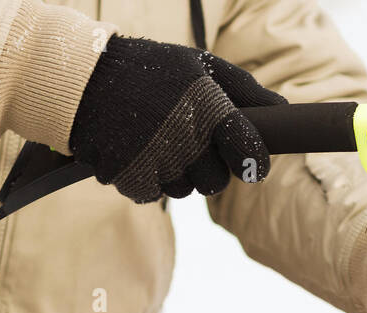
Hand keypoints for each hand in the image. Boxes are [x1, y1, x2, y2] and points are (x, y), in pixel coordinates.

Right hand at [68, 35, 285, 202]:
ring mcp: (157, 163)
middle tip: (191, 144)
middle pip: (215, 182)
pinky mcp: (131, 180)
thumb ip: (243, 89)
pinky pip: (153, 194)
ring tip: (159, 140)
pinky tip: (138, 151)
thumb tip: (282, 109)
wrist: (84, 80)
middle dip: (208, 168)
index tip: (251, 164)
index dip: (253, 163)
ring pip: (184, 190)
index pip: (248, 154)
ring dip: (176, 172)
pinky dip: (148, 178)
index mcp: (209, 110)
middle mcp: (186, 140)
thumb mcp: (199, 65)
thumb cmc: (150, 69)